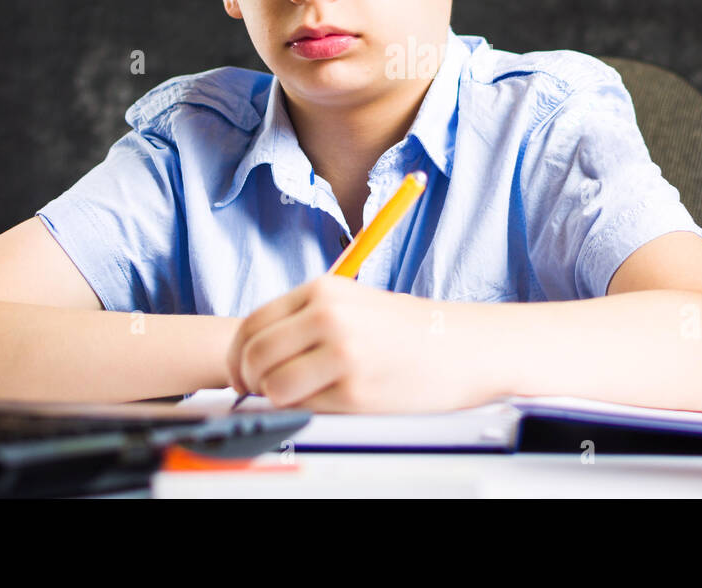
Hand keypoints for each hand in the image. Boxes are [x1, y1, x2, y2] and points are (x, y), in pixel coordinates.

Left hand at [225, 274, 485, 412]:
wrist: (462, 347)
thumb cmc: (410, 330)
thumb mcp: (355, 305)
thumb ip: (307, 320)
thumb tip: (257, 354)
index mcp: (324, 290)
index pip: (253, 322)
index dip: (239, 354)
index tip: (241, 373)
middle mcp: (328, 316)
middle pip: (254, 354)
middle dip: (247, 380)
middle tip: (258, 393)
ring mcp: (341, 352)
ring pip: (271, 386)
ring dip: (276, 398)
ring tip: (300, 396)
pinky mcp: (354, 389)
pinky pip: (303, 408)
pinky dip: (306, 411)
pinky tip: (330, 401)